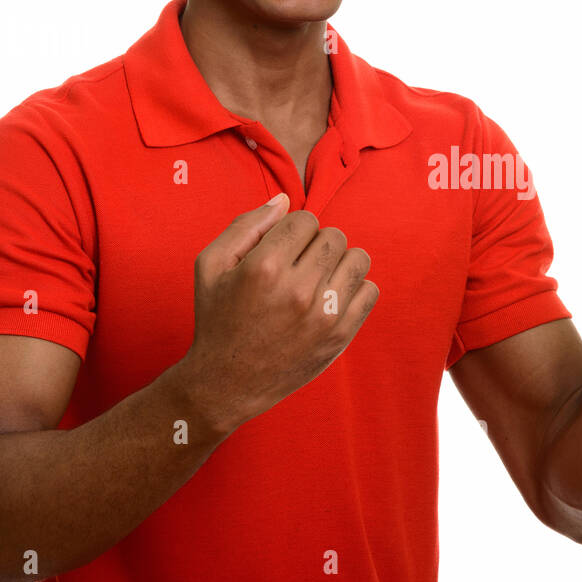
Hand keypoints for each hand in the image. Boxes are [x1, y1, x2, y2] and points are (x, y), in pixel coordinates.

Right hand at [177, 194, 378, 434]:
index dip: (294, 229)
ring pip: (358, 259)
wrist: (228, 381)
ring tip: (319, 278)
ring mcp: (323, 315)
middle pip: (334, 236)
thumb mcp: (211, 265)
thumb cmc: (218, 318)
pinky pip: (370, 290)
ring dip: (340, 263)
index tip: (283, 248)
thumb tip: (284, 200)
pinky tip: (331, 298)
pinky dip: (355, 288)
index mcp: (264, 267)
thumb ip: (246, 225)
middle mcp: (297, 290)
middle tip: (299, 265)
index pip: (305, 219)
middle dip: (317, 243)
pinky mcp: (340, 335)